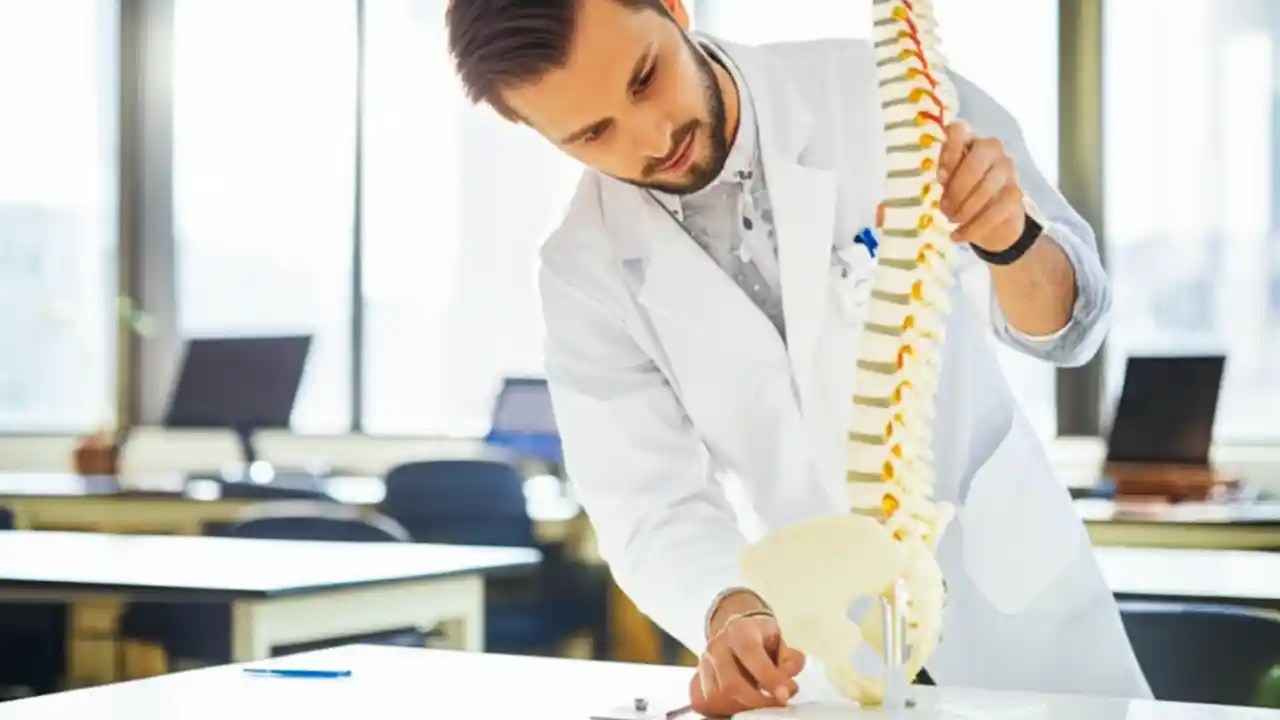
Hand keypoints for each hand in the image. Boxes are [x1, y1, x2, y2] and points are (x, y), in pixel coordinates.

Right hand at [688, 598, 805, 717]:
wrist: (736, 627)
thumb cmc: (760, 638)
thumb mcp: (780, 641)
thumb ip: (789, 661)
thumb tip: (788, 683)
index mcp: (740, 631)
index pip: (750, 654)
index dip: (769, 678)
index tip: (785, 695)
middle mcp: (717, 646)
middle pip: (730, 684)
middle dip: (757, 702)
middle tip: (778, 704)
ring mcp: (703, 664)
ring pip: (716, 698)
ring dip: (740, 708)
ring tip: (758, 704)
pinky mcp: (696, 680)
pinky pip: (703, 703)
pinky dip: (721, 710)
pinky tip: (738, 706)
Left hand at [936, 120, 1026, 252]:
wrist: (992, 222)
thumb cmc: (963, 195)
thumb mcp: (948, 184)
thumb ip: (945, 175)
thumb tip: (943, 176)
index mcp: (968, 141)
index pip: (959, 130)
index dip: (949, 150)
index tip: (941, 176)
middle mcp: (991, 149)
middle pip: (977, 158)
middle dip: (958, 187)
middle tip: (945, 208)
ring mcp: (1007, 169)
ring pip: (988, 185)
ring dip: (965, 208)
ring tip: (952, 221)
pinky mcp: (1016, 194)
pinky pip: (995, 210)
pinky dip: (974, 227)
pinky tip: (959, 236)